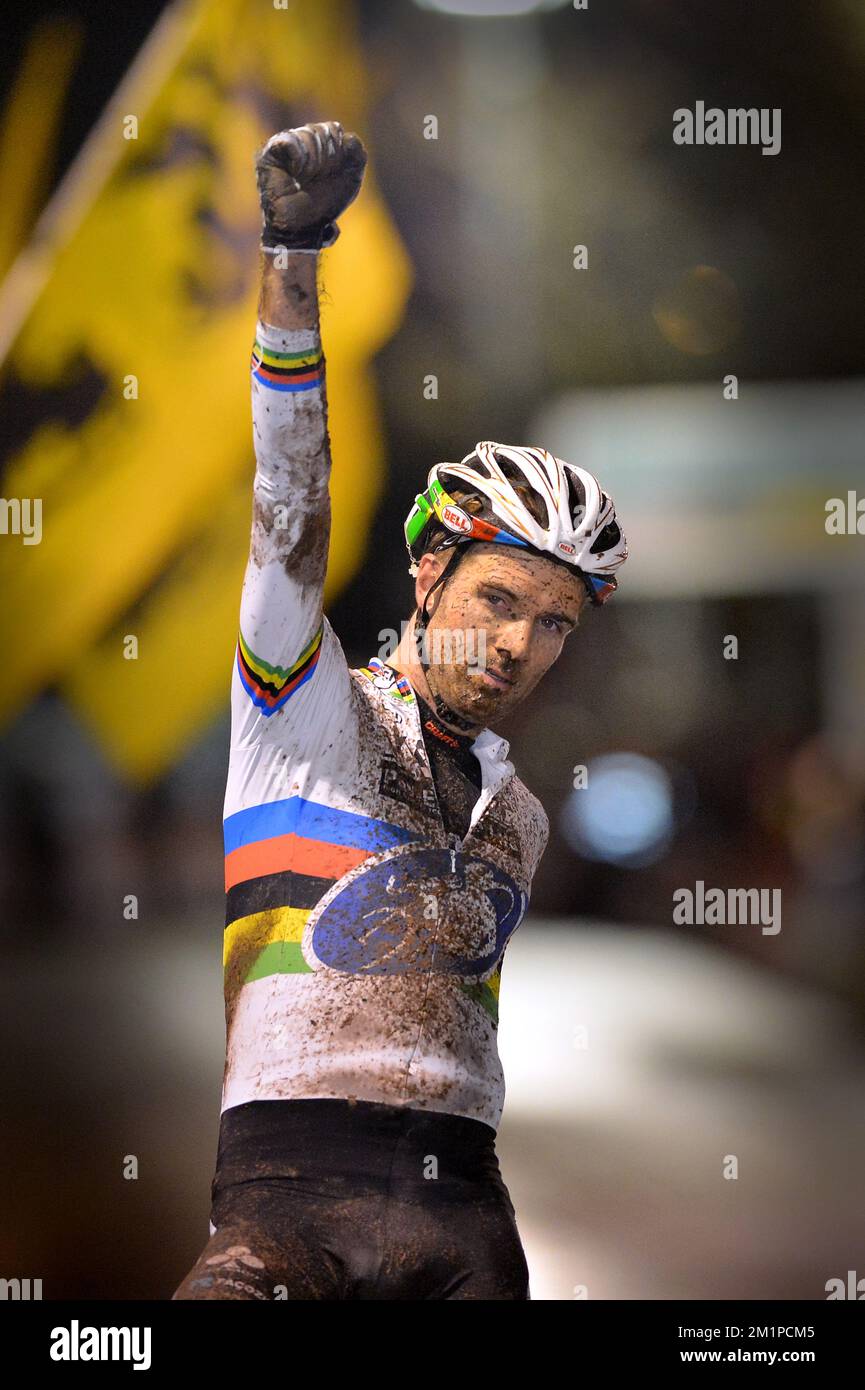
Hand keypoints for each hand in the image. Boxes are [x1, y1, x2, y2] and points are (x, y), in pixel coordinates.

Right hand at [256, 121, 367, 250]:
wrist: (301, 227)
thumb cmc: (323, 205)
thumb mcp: (350, 179)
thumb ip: (357, 155)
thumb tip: (349, 136)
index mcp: (319, 144)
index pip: (333, 129)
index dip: (337, 151)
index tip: (332, 173)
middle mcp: (301, 140)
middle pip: (320, 130)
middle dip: (326, 158)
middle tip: (317, 179)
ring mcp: (284, 145)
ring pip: (306, 134)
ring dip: (313, 162)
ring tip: (305, 179)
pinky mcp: (270, 153)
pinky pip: (288, 140)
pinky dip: (298, 158)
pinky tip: (296, 174)